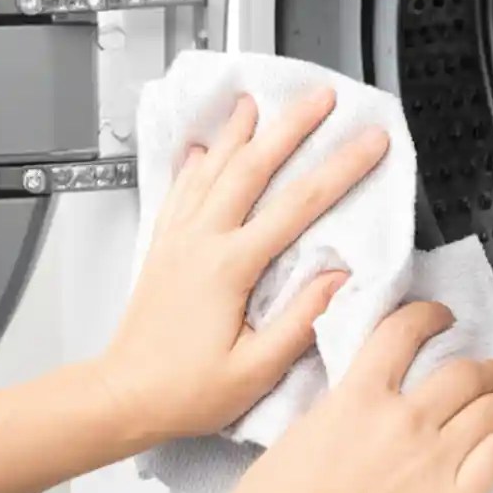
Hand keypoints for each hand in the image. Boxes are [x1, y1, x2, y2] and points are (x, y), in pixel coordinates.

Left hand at [98, 88, 389, 442]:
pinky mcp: (163, 246)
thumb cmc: (187, 391)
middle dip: (291, 127)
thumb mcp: (254, 370)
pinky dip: (196, 162)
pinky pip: (181, 190)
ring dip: (239, 132)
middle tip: (321, 97)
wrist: (122, 395)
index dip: (340, 169)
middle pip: (252, 167)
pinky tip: (205, 146)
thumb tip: (339, 278)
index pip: (298, 206)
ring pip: (213, 169)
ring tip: (256, 101)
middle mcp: (201, 241)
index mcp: (229, 268)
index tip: (370, 142)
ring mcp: (178, 239)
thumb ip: (299, 321)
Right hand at [210, 301, 492, 492]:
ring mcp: (432, 460)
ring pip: (491, 407)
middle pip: (462, 373)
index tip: (441, 316)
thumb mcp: (303, 431)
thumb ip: (346, 405)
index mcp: (357, 397)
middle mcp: (402, 421)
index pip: (402, 333)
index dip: (428, 317)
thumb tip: (369, 398)